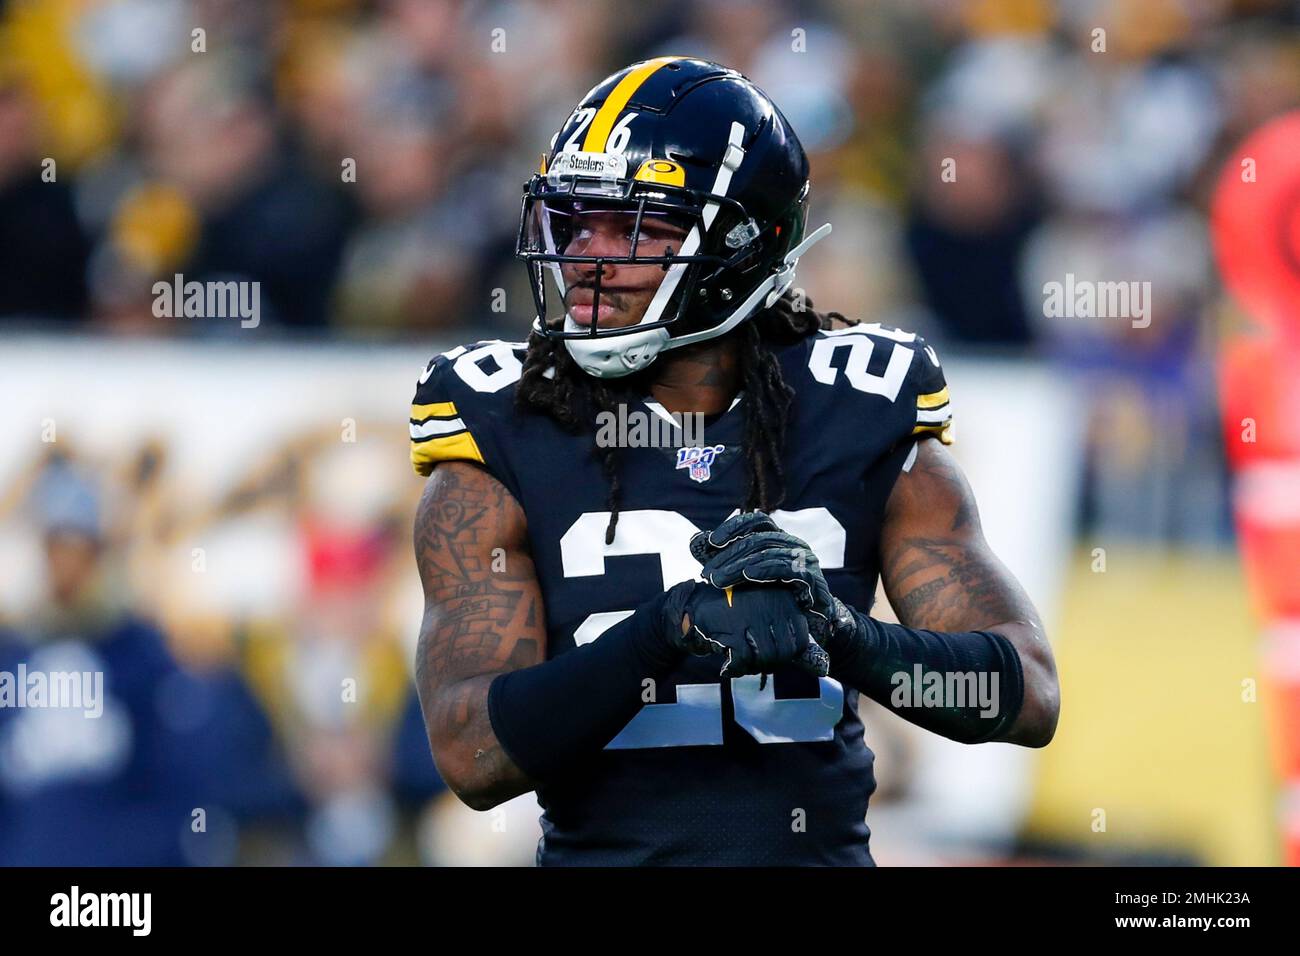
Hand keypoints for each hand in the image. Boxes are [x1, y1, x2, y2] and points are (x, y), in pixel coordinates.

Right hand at [662, 580, 828, 679]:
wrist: (696, 606)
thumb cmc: (738, 615)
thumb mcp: (769, 621)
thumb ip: (795, 643)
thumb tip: (824, 669)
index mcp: (784, 600)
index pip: (800, 642)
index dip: (786, 656)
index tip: (770, 654)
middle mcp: (771, 603)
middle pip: (784, 653)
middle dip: (769, 665)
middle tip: (753, 661)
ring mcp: (751, 613)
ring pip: (765, 657)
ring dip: (753, 667)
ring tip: (742, 661)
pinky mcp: (730, 625)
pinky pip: (742, 658)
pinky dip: (736, 668)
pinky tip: (728, 666)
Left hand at [691, 512, 835, 632]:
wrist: (806, 626)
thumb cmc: (774, 597)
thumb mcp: (746, 576)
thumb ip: (722, 558)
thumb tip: (695, 541)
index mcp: (779, 538)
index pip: (757, 521)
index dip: (733, 527)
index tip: (710, 542)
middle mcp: (792, 544)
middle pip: (757, 539)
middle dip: (728, 556)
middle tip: (707, 573)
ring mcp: (803, 558)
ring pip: (767, 553)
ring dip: (738, 566)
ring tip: (718, 580)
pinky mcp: (811, 576)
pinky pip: (786, 567)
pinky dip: (765, 569)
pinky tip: (748, 575)